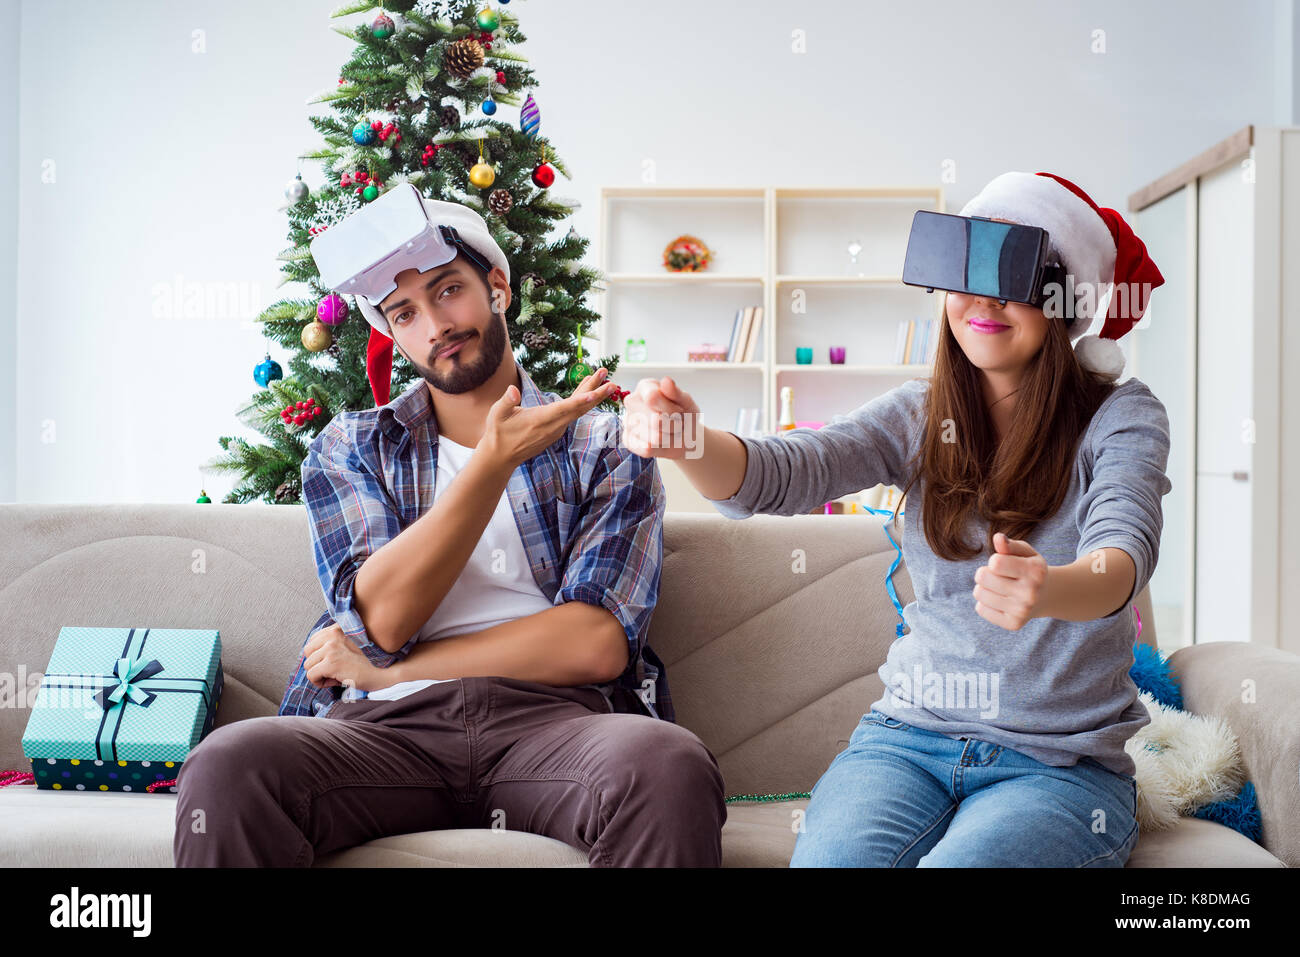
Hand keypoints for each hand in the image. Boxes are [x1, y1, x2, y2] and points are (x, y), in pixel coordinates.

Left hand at [301, 622, 385, 692]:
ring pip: (307, 665)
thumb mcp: (346, 646)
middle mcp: (333, 635)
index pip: (312, 640)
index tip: (333, 660)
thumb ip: (329, 643)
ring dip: (319, 674)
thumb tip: (309, 654)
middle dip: (316, 664)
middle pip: (307, 652)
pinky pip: (311, 675)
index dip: (319, 654)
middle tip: (333, 669)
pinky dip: (319, 682)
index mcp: (337, 628)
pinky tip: (333, 681)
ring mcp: (331, 649)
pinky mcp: (331, 663)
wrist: (378, 674)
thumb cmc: (362, 663)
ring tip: (335, 674)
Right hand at [480, 368, 617, 469]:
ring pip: (578, 410)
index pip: (564, 409)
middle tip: (612, 381)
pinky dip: (582, 401)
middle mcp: (553, 426)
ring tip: (604, 379)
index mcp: (541, 420)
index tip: (595, 393)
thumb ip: (506, 401)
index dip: (581, 401)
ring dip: (592, 395)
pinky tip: (587, 391)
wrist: (501, 456)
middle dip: (596, 393)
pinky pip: (573, 414)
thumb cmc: (498, 433)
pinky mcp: (556, 430)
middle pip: (579, 408)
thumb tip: (512, 390)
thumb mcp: (497, 415)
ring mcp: (556, 429)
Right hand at [622, 376, 700, 458]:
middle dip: (674, 425)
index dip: (672, 409)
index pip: (653, 398)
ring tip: (670, 432)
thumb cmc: (684, 415)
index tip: (679, 410)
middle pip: (656, 420)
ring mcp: (627, 421)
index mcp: (645, 387)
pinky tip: (662, 442)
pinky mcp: (628, 440)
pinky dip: (661, 448)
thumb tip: (666, 381)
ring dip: (669, 438)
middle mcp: (632, 402)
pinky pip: (646, 449)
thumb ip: (677, 393)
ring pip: (654, 437)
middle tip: (677, 423)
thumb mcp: (687, 403)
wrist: (685, 436)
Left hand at [973, 532, 1048, 630]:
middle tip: (999, 576)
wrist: (1047, 596)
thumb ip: (1010, 545)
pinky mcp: (1013, 624)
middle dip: (986, 573)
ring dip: (984, 588)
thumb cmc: (1029, 568)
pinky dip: (985, 603)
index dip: (994, 560)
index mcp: (1035, 571)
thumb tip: (998, 538)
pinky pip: (981, 609)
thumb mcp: (1025, 552)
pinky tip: (1000, 600)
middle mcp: (1031, 593)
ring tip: (999, 588)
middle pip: (983, 577)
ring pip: (979, 593)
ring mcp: (1022, 611)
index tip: (1003, 563)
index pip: (995, 562)